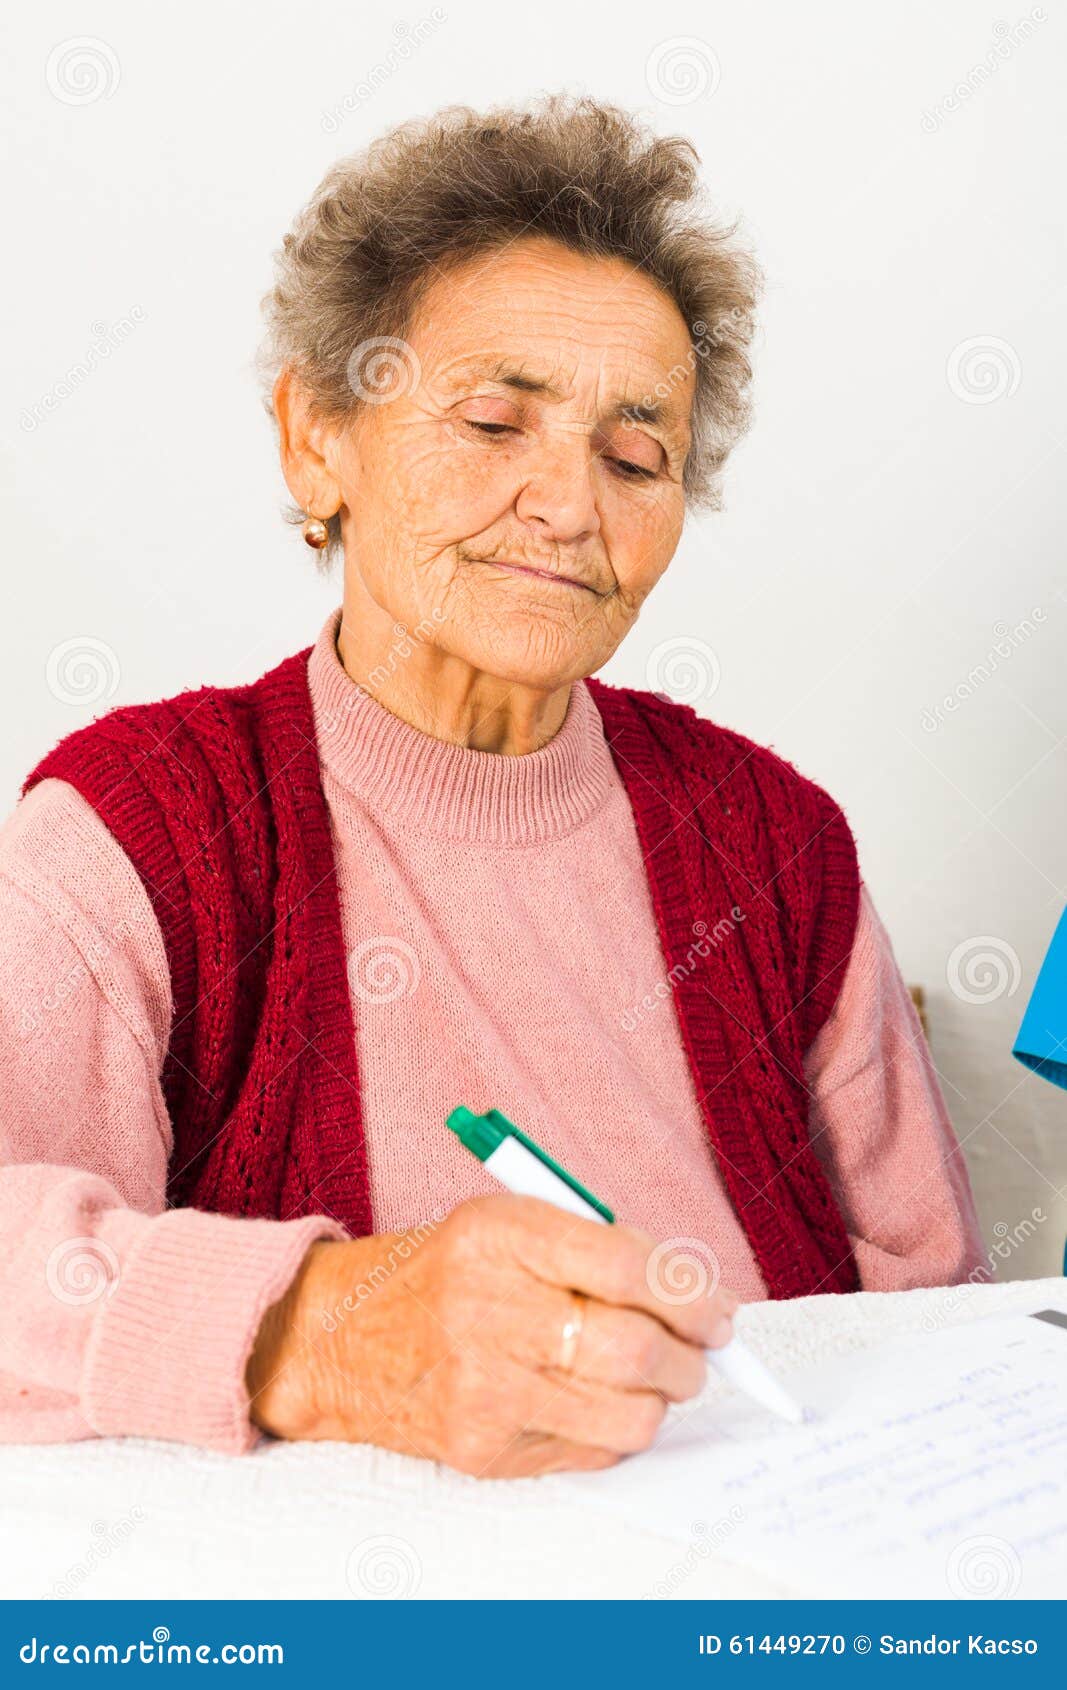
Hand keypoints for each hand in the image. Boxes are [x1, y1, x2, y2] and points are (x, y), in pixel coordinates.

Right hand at [246, 1193, 736, 1477]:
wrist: (341, 1338)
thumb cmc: (443, 1273)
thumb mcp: (508, 1225)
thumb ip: (597, 1247)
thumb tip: (695, 1296)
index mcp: (499, 1235)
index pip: (627, 1267)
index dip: (690, 1293)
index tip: (716, 1309)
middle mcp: (487, 1309)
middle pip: (634, 1348)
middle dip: (690, 1356)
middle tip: (701, 1351)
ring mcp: (484, 1388)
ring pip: (628, 1413)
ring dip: (662, 1398)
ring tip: (653, 1378)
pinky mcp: (485, 1448)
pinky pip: (593, 1451)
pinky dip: (616, 1428)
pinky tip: (597, 1401)